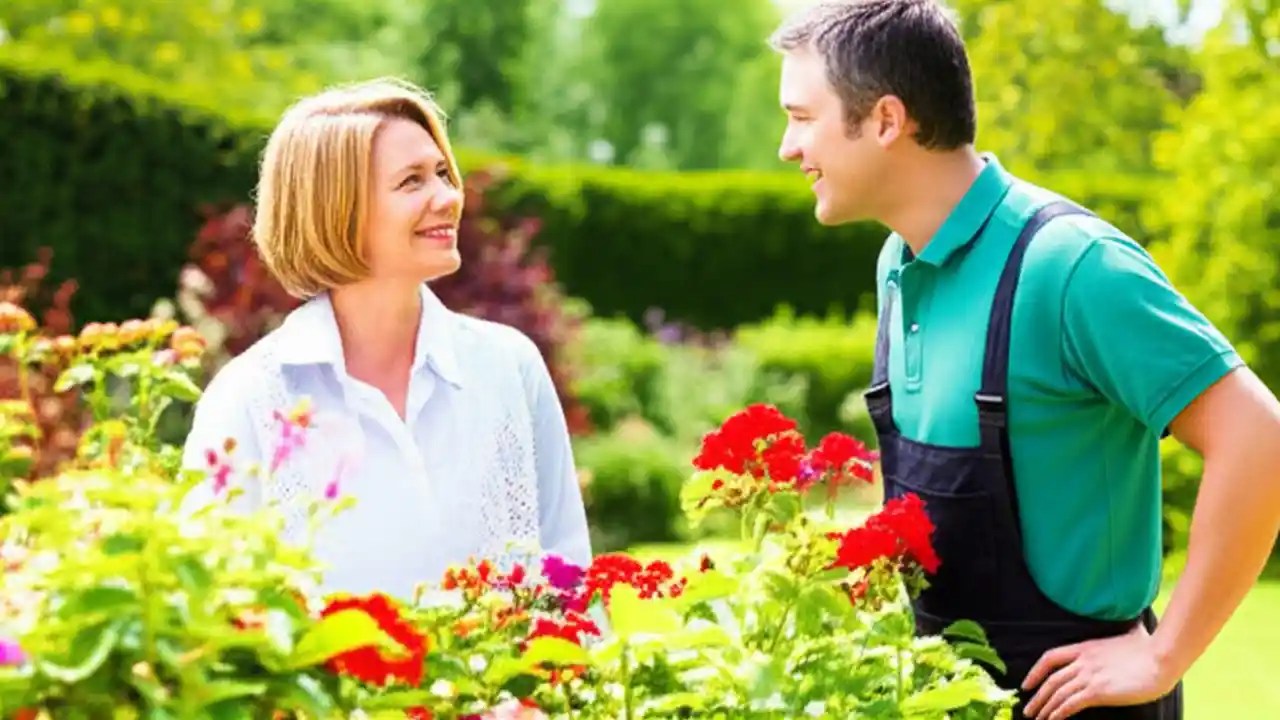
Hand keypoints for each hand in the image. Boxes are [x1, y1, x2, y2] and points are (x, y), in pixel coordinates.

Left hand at [1020, 622, 1177, 718]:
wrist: (1162, 658)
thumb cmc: (1151, 648)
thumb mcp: (1131, 634)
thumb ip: (1126, 632)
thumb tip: (1136, 626)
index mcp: (1085, 647)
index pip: (1050, 658)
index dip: (1035, 671)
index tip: (1027, 684)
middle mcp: (1082, 661)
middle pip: (1050, 680)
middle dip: (1037, 697)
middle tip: (1028, 710)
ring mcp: (1089, 676)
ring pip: (1057, 693)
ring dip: (1044, 708)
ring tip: (1036, 719)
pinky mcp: (1098, 691)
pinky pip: (1071, 704)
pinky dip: (1058, 713)